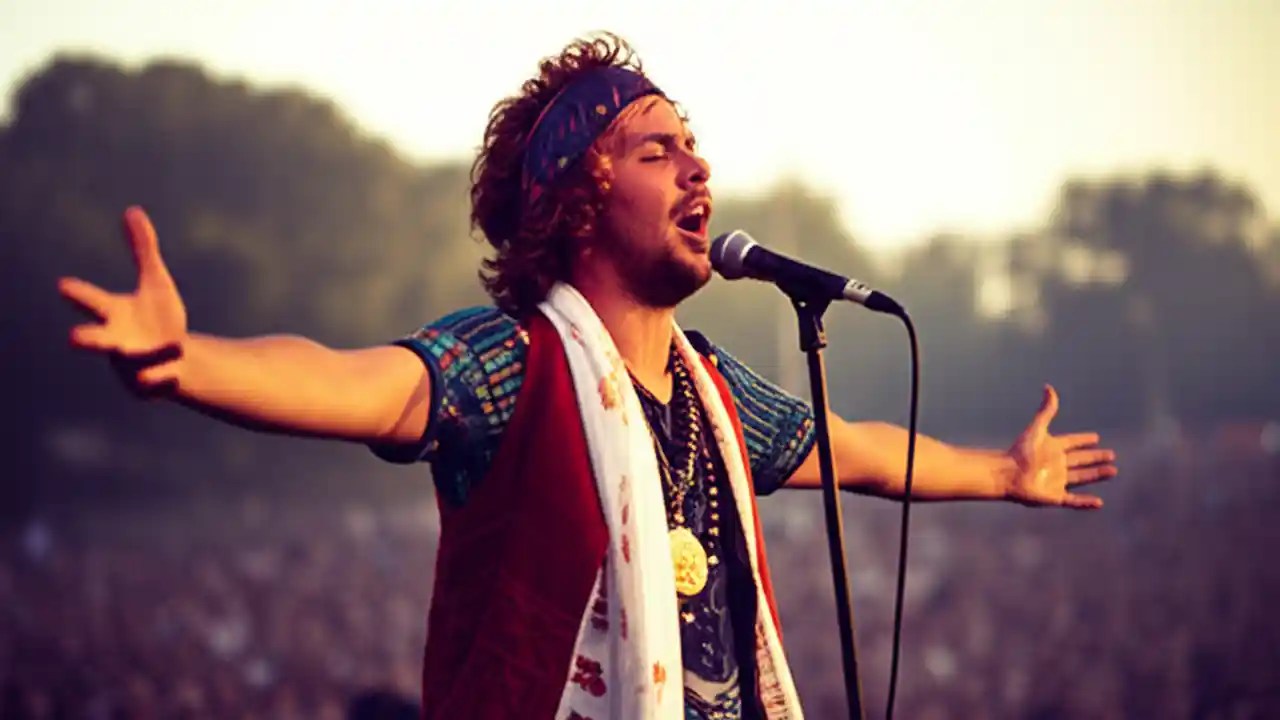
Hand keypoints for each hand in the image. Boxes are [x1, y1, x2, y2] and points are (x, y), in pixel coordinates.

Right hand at [58, 206, 187, 395]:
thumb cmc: (158, 315)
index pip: (92, 300)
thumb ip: (143, 250)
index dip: (78, 293)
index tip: (63, 284)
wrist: (177, 358)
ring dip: (150, 357)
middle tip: (75, 337)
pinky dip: (163, 380)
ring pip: (133, 365)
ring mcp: (129, 366)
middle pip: (95, 340)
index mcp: (113, 314)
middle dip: (87, 338)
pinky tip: (174, 376)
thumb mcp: (156, 281)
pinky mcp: (146, 387)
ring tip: (176, 344)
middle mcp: (115, 341)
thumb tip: (133, 210)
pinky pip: (154, 386)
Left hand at [1005, 384, 1117, 508]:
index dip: (1083, 440)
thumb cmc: (1020, 452)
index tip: (1095, 438)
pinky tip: (1099, 502)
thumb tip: (1049, 387)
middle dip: (1095, 458)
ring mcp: (1056, 481)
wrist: (1008, 474)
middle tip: (1111, 455)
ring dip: (1097, 475)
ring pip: (1082, 477)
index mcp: (1052, 448)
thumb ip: (1046, 410)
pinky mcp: (1055, 496)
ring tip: (1113, 471)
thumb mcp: (1037, 429)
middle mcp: (1056, 464)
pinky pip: (1074, 501)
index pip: (1072, 442)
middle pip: (1081, 460)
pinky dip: (1086, 502)